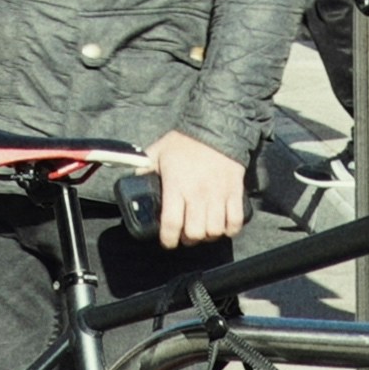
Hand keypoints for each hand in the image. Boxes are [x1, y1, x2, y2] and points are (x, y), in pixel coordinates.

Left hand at [143, 133, 245, 251]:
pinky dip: (229, 229)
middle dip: (188, 239)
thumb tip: (133, 180)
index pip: (171, 223)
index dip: (168, 239)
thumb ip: (144, 167)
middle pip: (194, 232)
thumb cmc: (185, 142)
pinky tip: (222, 226)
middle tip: (186, 234)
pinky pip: (235, 222)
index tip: (167, 241)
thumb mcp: (158, 152)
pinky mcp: (235, 192)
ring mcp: (218, 194)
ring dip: (208, 235)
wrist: (215, 127)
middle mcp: (197, 193)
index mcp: (176, 185)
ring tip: (203, 230)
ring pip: (214, 231)